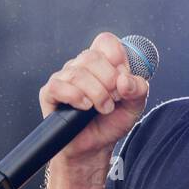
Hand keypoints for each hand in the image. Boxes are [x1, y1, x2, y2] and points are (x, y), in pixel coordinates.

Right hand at [39, 31, 148, 164]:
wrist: (95, 147)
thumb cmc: (111, 123)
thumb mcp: (134, 106)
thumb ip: (138, 89)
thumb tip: (125, 79)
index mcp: (102, 63)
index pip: (106, 41)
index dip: (118, 57)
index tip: (123, 78)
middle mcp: (81, 66)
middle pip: (92, 57)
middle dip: (108, 81)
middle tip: (114, 99)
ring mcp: (64, 78)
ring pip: (77, 73)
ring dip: (96, 94)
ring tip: (103, 108)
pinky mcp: (50, 93)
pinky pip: (58, 86)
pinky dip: (75, 97)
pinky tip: (85, 107)